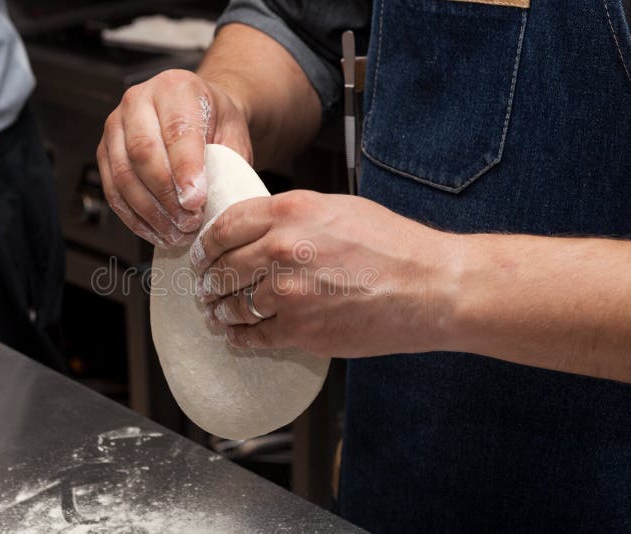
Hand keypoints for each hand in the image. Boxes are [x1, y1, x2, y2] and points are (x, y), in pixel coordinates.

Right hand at [96, 69, 251, 246]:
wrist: (196, 113)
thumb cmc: (214, 122)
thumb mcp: (235, 133)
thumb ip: (230, 161)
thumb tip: (220, 200)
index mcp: (175, 88)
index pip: (176, 131)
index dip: (186, 170)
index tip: (196, 200)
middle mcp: (138, 101)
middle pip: (143, 153)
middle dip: (167, 196)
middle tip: (189, 222)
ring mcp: (116, 126)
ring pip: (124, 175)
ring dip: (150, 212)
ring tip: (176, 232)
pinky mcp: (105, 151)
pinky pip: (113, 190)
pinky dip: (134, 217)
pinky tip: (157, 231)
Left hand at [190, 191, 459, 356]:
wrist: (430, 287)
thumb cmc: (394, 245)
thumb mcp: (338, 209)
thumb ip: (292, 216)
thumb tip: (258, 230)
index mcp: (290, 211)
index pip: (223, 228)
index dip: (204, 246)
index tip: (199, 257)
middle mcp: (281, 248)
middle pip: (221, 269)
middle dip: (207, 283)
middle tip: (204, 289)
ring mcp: (288, 292)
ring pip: (233, 305)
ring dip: (219, 312)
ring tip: (217, 315)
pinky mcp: (300, 330)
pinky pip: (253, 336)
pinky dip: (239, 337)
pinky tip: (237, 336)